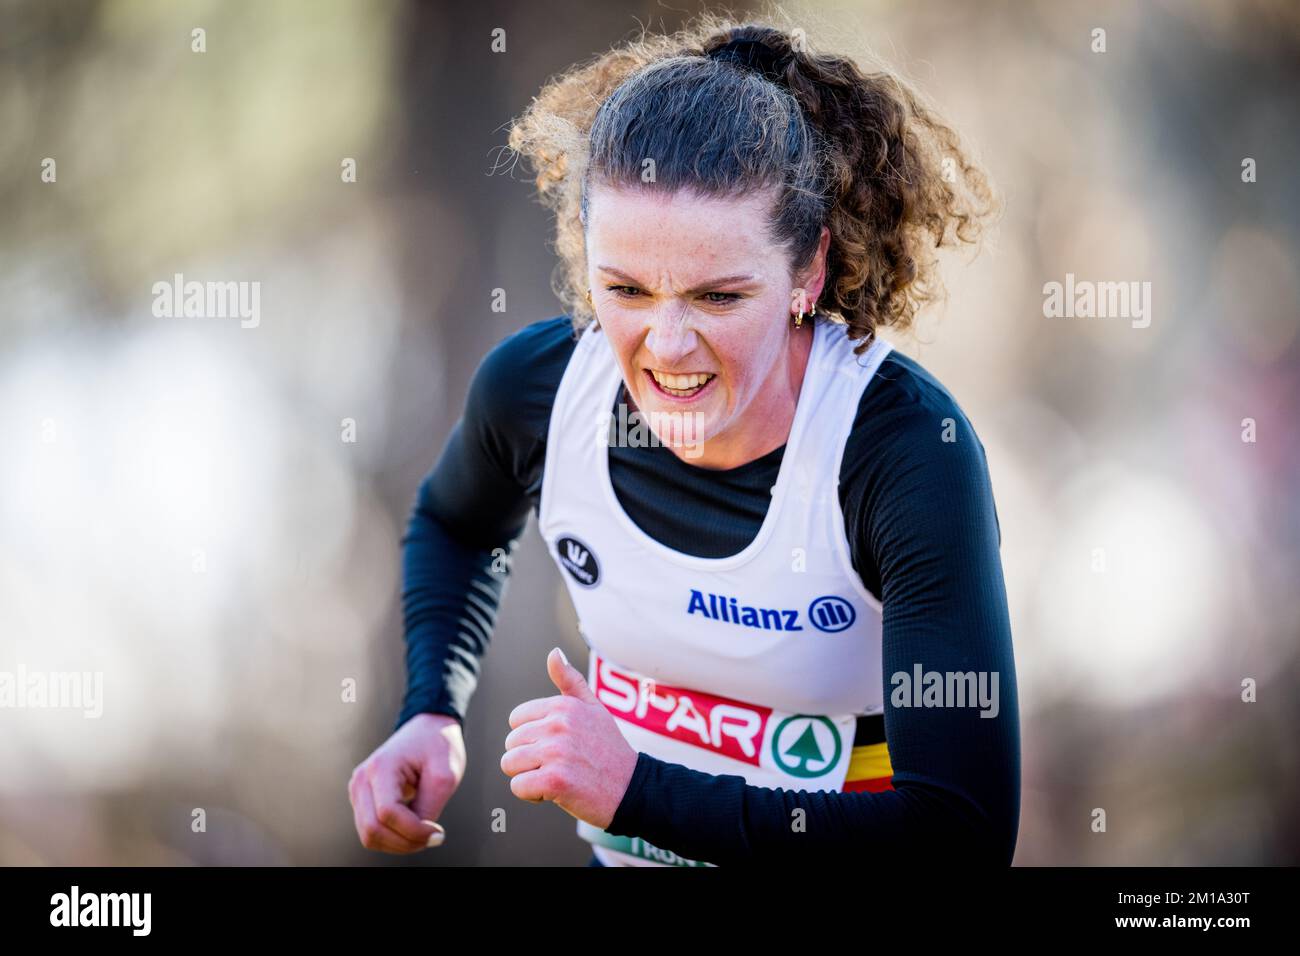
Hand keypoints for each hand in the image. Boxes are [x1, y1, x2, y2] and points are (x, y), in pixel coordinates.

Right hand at [348, 712, 465, 852]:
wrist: (428, 728)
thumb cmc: (438, 746)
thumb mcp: (444, 776)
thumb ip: (429, 809)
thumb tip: (418, 838)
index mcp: (381, 767)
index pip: (388, 813)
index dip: (414, 831)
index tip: (439, 833)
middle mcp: (362, 779)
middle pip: (372, 830)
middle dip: (405, 843)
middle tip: (433, 838)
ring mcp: (358, 790)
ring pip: (369, 836)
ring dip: (398, 843)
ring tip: (424, 834)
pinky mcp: (361, 799)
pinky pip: (372, 830)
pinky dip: (393, 838)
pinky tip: (414, 828)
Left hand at [501, 647, 639, 829]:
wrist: (632, 788)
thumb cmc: (609, 749)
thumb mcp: (594, 708)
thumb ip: (570, 680)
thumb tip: (553, 653)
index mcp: (563, 706)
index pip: (516, 720)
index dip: (532, 737)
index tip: (557, 745)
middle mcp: (558, 725)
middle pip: (511, 744)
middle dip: (529, 758)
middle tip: (560, 764)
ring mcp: (556, 752)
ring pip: (510, 764)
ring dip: (529, 776)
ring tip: (557, 776)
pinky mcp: (554, 780)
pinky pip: (518, 787)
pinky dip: (532, 795)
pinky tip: (556, 792)